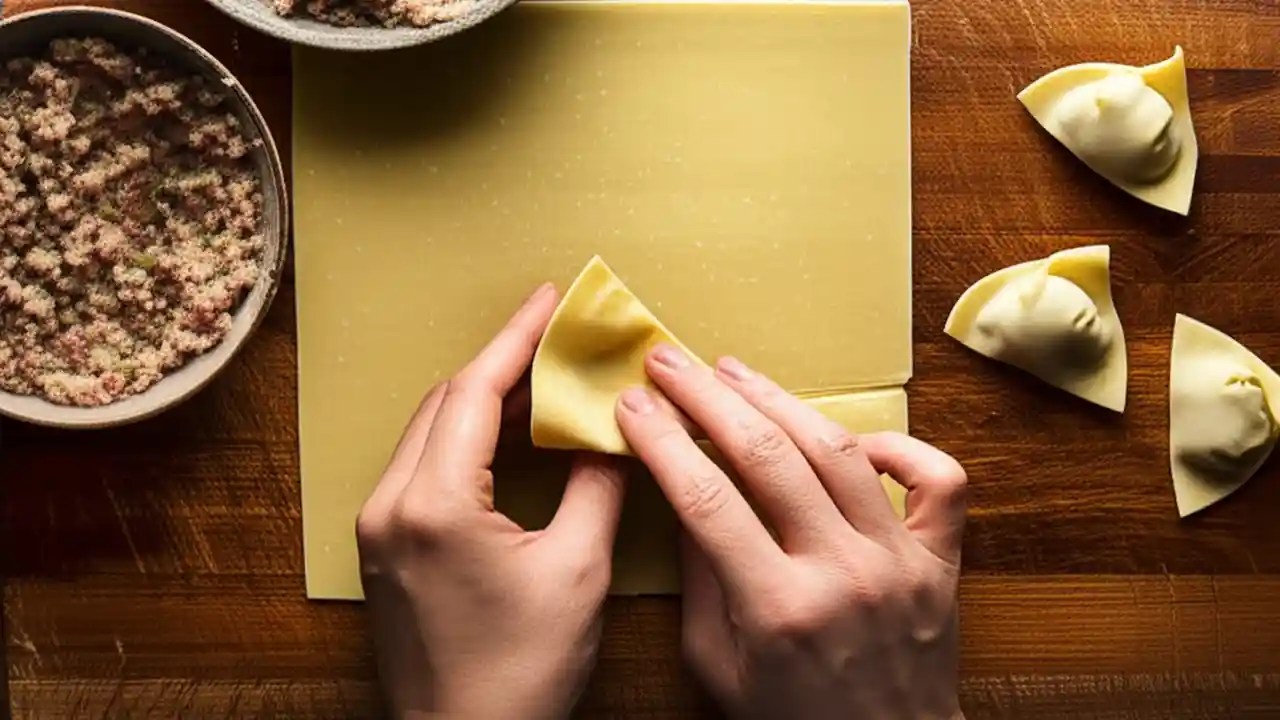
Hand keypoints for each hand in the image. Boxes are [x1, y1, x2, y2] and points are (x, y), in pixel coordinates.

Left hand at [357, 283, 627, 719]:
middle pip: (448, 401)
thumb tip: (613, 433)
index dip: (518, 338)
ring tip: (548, 382)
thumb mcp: (577, 572)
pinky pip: (425, 465)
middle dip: (505, 363)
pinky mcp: (386, 548)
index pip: (477, 392)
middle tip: (561, 340)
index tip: (551, 299)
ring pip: (432, 430)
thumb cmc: (518, 674)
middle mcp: (390, 504)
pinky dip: (470, 439)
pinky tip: (513, 439)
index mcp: (433, 503)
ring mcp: (379, 527)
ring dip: (487, 400)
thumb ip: (596, 487)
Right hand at [616, 345, 966, 719]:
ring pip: (840, 450)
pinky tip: (852, 438)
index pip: (705, 498)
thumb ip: (699, 581)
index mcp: (778, 610)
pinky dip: (898, 446)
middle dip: (707, 397)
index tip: (633, 404)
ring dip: (780, 400)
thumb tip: (684, 493)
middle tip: (669, 360)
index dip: (662, 440)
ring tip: (734, 371)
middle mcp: (843, 575)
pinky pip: (938, 479)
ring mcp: (900, 563)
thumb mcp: (716, 668)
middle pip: (767, 456)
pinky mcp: (940, 562)